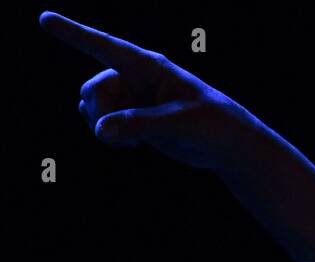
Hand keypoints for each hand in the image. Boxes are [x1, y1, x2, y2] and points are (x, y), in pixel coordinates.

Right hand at [40, 10, 255, 170]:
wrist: (226, 145)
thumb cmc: (213, 125)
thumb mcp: (180, 124)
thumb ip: (140, 124)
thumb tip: (101, 130)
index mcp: (150, 67)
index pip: (106, 47)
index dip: (74, 34)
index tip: (45, 19)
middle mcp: (135, 78)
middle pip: (92, 90)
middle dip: (98, 114)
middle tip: (118, 137)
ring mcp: (132, 98)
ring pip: (92, 106)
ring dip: (100, 125)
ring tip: (129, 142)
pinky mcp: (133, 118)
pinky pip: (101, 122)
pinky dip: (106, 135)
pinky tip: (130, 146)